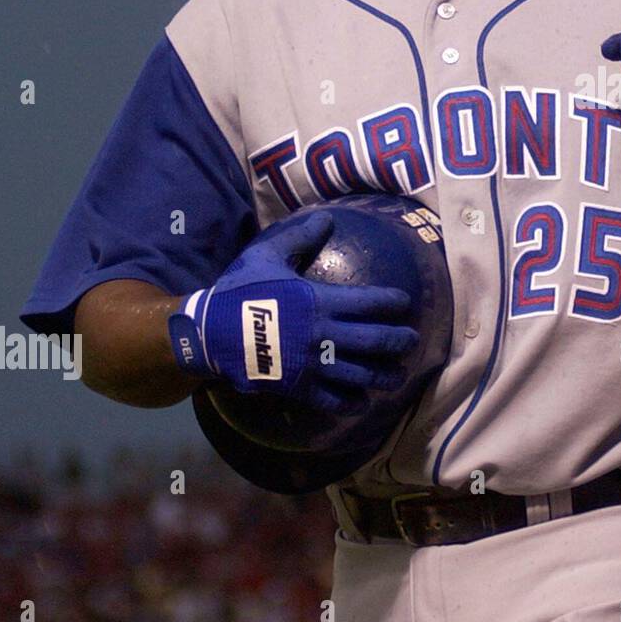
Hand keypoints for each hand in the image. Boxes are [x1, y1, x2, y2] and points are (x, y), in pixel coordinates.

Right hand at [168, 210, 416, 413]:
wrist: (207, 333)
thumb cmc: (239, 291)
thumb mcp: (268, 256)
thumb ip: (299, 238)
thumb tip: (326, 217)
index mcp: (319, 300)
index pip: (369, 302)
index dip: (392, 302)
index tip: (405, 302)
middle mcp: (322, 334)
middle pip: (373, 341)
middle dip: (398, 341)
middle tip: (413, 341)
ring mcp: (311, 364)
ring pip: (358, 374)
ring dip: (382, 376)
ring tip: (398, 377)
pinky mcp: (297, 387)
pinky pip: (330, 399)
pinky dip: (349, 403)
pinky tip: (362, 404)